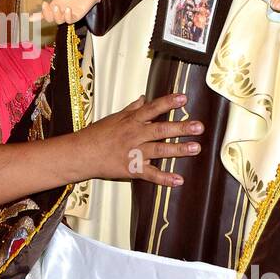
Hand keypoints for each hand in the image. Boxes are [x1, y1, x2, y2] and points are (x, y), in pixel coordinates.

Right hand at [38, 0, 99, 23]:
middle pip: (50, 18)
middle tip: (47, 5)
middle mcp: (61, 10)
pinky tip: (68, 9)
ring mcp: (68, 14)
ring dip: (56, 15)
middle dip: (47, 14)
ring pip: (59, 20)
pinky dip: (67, 16)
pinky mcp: (77, 15)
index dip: (37, 16)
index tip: (30, 18)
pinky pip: (70, 20)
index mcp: (55, 4)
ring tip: (58, 7)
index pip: (45, 12)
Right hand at [77, 93, 202, 187]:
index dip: (168, 103)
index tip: (183, 98)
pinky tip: (178, 180)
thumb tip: (143, 98)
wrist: (81, 154)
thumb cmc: (96, 135)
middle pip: (160, 130)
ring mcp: (133, 153)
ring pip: (159, 150)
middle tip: (199, 126)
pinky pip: (150, 174)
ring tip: (195, 148)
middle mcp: (134, 135)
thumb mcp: (114, 117)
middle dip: (180, 128)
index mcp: (130, 121)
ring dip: (178, 150)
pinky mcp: (131, 169)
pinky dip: (164, 178)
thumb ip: (132, 109)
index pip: (152, 109)